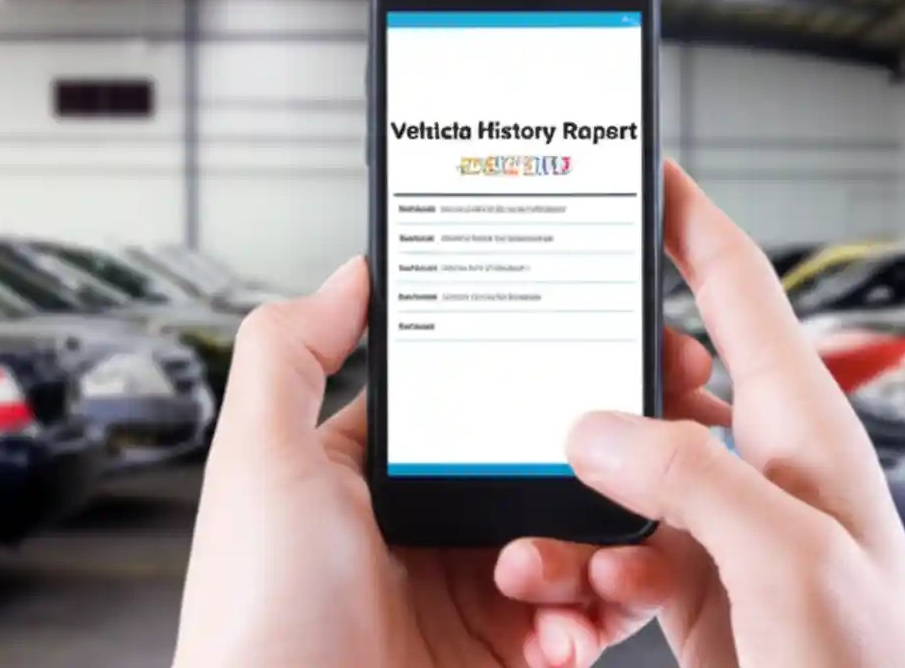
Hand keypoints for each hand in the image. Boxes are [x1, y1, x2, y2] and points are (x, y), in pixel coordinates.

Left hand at [172, 253, 724, 666]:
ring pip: (576, 541)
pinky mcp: (506, 655)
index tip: (597, 345)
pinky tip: (565, 628)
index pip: (470, 400)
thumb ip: (292, 351)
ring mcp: (472, 593)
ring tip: (587, 561)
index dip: (532, 371)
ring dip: (599, 546)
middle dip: (598, 458)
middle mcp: (429, 527)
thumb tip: (350, 274)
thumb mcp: (261, 459)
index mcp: (375, 472)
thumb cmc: (258, 610)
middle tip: (646, 443)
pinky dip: (592, 619)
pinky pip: (581, 621)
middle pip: (540, 466)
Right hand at [498, 160, 904, 666]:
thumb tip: (598, 428)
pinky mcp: (690, 580)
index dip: (688, 223)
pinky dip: (580, 563)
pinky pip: (611, 544)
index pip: (738, 291)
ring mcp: (721, 523)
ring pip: (618, 470)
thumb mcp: (793, 562)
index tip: (640, 176)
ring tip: (538, 538)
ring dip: (567, 497)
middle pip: (655, 380)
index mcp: (801, 429)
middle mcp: (758, 464)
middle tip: (532, 390)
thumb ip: (697, 480)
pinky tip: (575, 587)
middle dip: (589, 387)